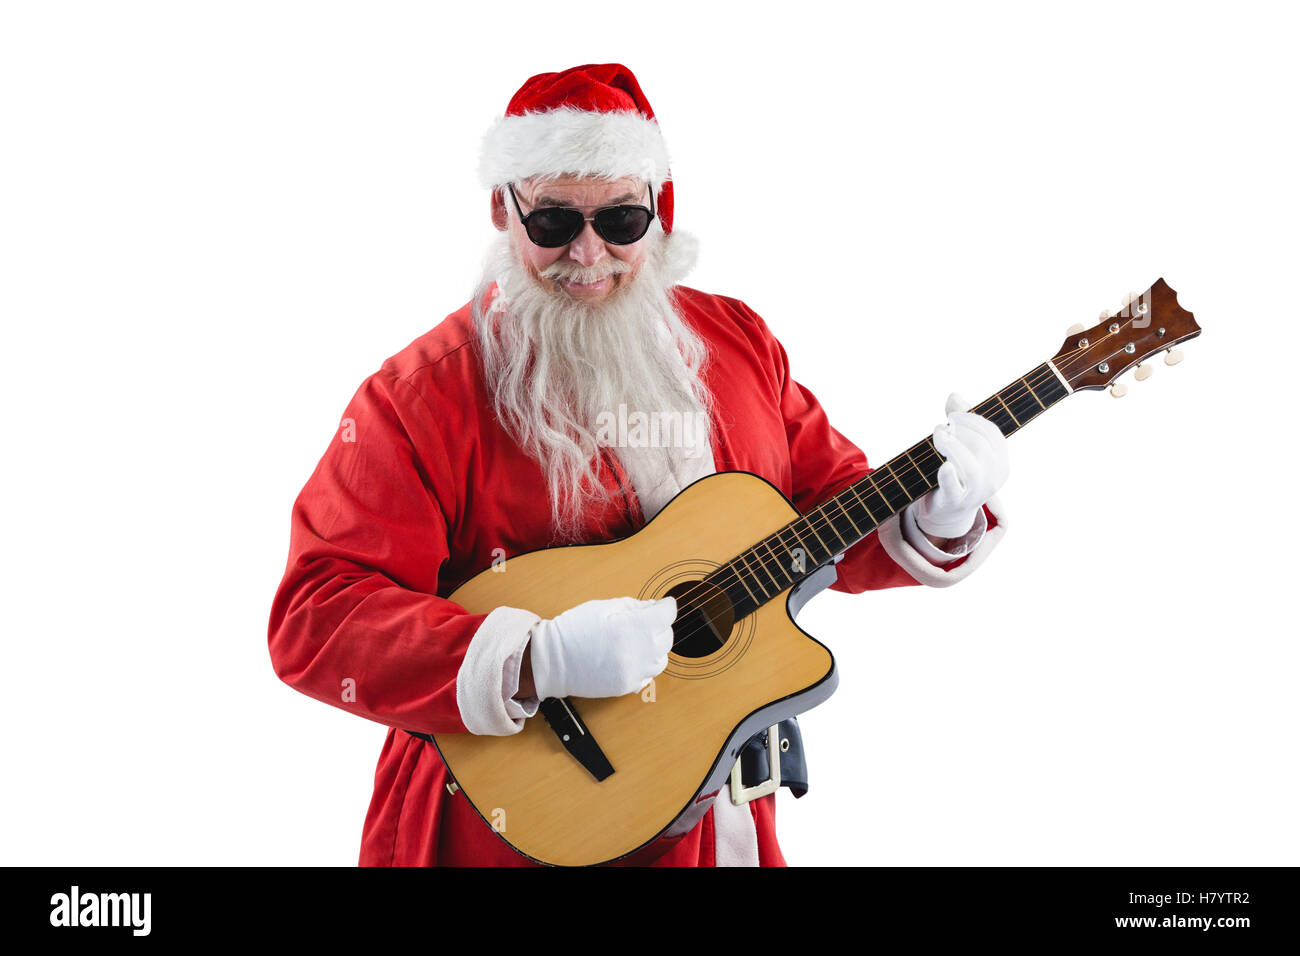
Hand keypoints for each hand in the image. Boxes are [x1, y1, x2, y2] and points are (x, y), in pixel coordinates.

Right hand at [527, 596, 675, 699]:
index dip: (666, 606)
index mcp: (632, 627)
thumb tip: (653, 607)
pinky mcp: (627, 686)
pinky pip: (648, 675)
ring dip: (656, 647)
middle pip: (667, 636)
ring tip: (639, 640)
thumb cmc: (573, 630)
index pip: (666, 615)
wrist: (552, 661)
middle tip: (646, 619)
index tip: (664, 604)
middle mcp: (638, 652)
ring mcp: (633, 672)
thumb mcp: (602, 607)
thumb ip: (632, 606)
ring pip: (662, 658)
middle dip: (660, 625)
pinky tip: (631, 656)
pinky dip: (645, 664)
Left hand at [911, 392, 1008, 538]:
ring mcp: (976, 493)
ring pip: (972, 467)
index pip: (993, 435)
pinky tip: (943, 466)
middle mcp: (994, 478)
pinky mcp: (956, 502)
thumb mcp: (961, 446)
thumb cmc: (957, 473)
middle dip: (961, 430)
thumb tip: (954, 395)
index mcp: (1001, 463)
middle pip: (983, 447)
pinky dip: (949, 476)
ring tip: (938, 436)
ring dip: (953, 446)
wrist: (947, 512)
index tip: (951, 415)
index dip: (972, 419)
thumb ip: (959, 421)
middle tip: (942, 427)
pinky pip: (955, 488)